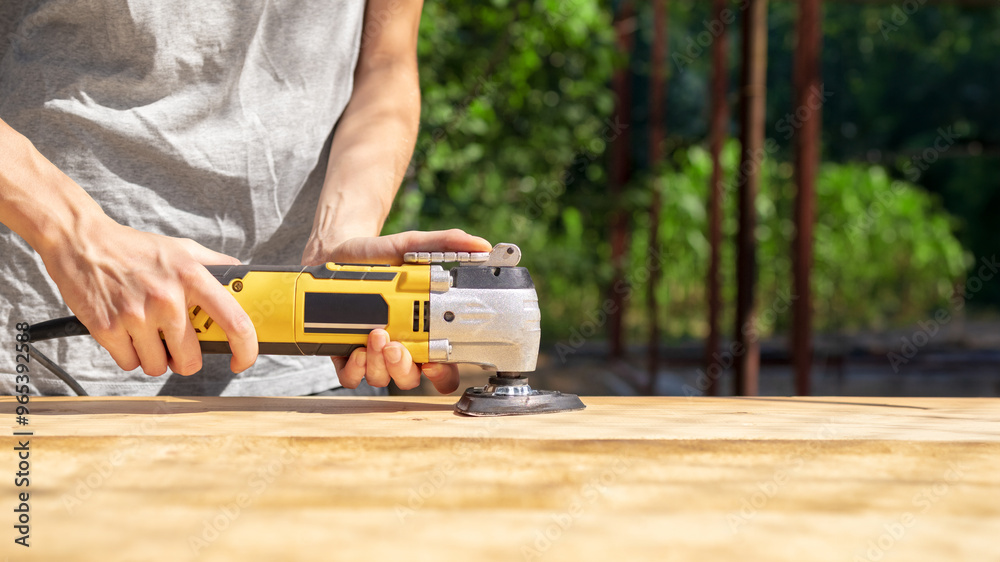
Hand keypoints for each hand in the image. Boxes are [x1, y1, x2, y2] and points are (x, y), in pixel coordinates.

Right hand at [39, 217, 258, 375]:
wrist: (82, 241)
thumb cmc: (136, 248)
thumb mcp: (183, 248)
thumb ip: (216, 264)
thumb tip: (242, 280)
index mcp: (192, 277)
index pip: (235, 322)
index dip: (246, 350)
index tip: (241, 361)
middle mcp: (167, 298)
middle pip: (190, 359)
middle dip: (184, 359)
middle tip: (175, 345)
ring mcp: (136, 315)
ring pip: (157, 366)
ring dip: (154, 358)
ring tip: (146, 333)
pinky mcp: (107, 328)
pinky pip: (129, 364)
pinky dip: (129, 355)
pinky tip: (126, 333)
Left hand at [303, 229, 491, 393]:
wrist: (335, 252)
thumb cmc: (377, 256)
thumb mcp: (411, 246)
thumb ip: (446, 245)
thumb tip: (480, 245)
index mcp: (422, 330)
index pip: (444, 366)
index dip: (443, 373)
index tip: (435, 361)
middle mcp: (401, 346)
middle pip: (411, 378)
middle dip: (404, 368)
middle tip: (396, 346)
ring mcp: (373, 354)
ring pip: (382, 379)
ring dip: (379, 364)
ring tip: (374, 335)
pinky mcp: (346, 355)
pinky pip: (353, 377)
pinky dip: (356, 369)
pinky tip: (356, 348)